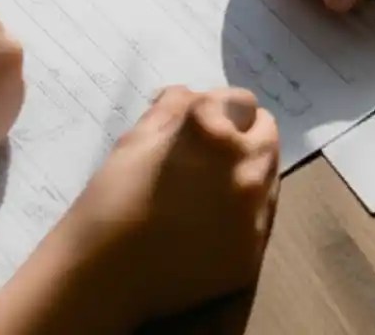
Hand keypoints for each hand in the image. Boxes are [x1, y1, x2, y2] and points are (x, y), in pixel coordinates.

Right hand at [61, 86, 278, 322]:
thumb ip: (171, 110)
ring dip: (246, 171)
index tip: (199, 121)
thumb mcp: (134, 141)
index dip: (216, 107)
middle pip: (266, 133)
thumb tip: (191, 98)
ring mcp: (256, 214)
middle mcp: (247, 169)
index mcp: (215, 135)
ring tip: (208, 189)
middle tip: (207, 151)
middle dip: (241, 134)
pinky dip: (242, 213)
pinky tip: (208, 223)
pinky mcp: (254, 252)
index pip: (239, 100)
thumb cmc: (111, 200)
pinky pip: (260, 218)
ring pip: (269, 175)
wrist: (106, 276)